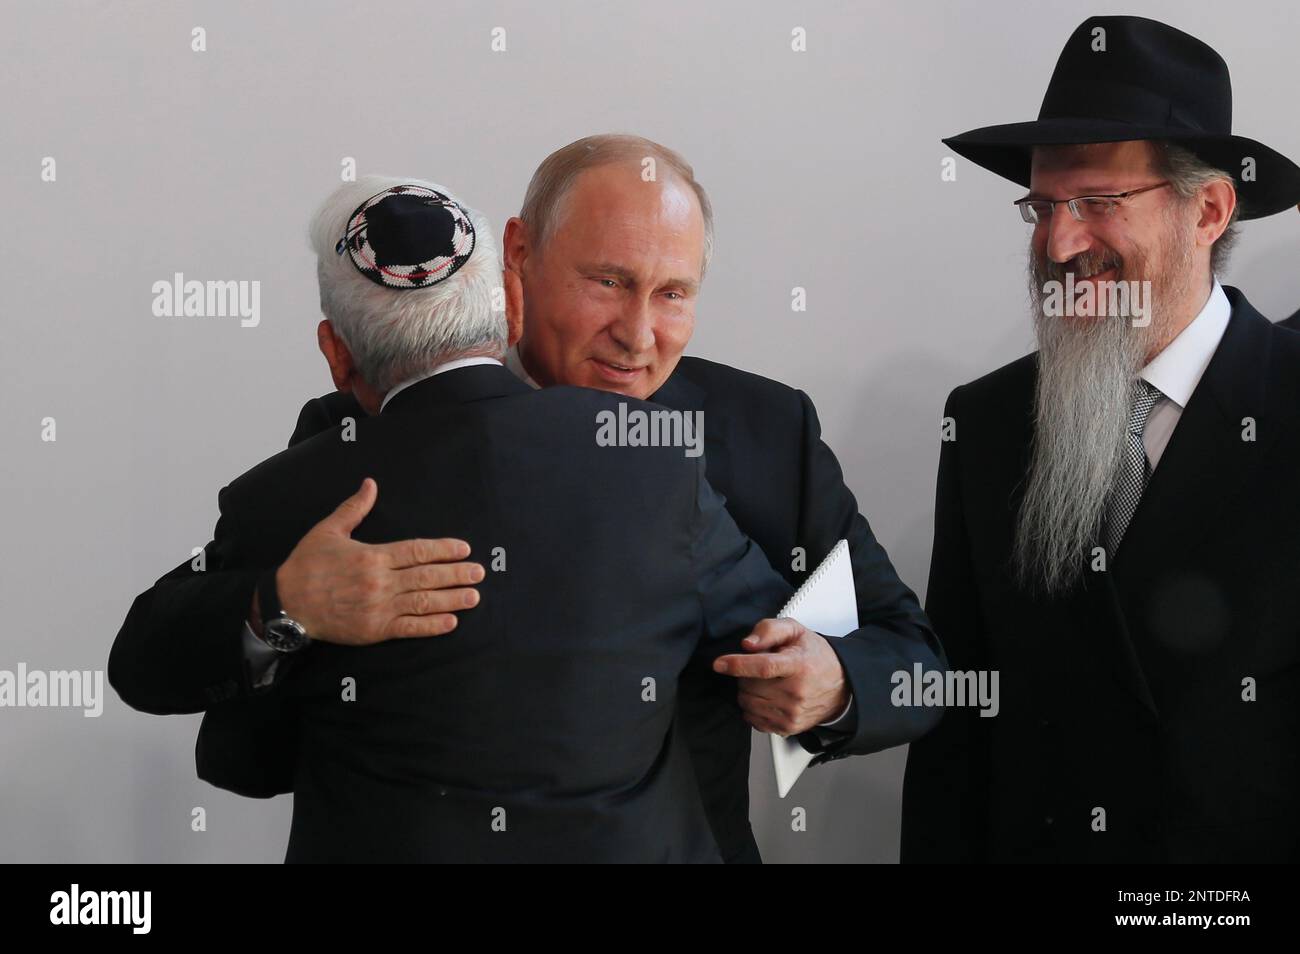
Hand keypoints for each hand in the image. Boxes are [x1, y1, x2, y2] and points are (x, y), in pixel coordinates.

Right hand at [268, 478, 484, 644]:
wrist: (286, 604)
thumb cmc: (306, 565)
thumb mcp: (328, 530)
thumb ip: (354, 508)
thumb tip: (370, 484)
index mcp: (373, 556)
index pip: (417, 550)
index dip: (444, 550)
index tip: (464, 549)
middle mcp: (380, 582)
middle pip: (427, 576)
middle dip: (456, 574)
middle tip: (479, 572)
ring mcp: (379, 608)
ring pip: (424, 602)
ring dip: (452, 599)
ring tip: (474, 596)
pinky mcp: (374, 630)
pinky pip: (409, 628)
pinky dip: (432, 626)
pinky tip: (451, 621)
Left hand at [712, 618, 848, 735]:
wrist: (840, 685)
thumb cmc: (814, 656)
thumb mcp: (796, 631)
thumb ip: (770, 630)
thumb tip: (748, 644)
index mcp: (798, 665)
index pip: (764, 667)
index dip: (737, 665)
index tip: (719, 664)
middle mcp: (796, 692)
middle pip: (750, 685)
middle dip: (745, 675)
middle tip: (762, 668)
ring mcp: (792, 713)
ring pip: (747, 703)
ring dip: (748, 691)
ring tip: (766, 682)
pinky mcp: (787, 728)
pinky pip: (753, 720)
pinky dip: (752, 707)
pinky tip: (767, 697)